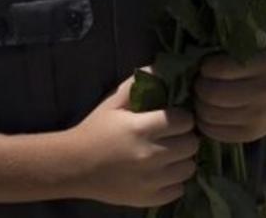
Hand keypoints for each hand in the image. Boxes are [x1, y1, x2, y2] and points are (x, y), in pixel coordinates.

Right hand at [67, 71, 199, 207]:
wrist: (73, 167)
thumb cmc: (94, 131)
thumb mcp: (112, 103)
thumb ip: (137, 84)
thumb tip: (160, 67)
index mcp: (141, 129)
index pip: (184, 121)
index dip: (181, 117)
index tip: (173, 118)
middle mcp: (150, 156)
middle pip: (191, 144)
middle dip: (185, 136)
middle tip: (173, 136)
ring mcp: (151, 181)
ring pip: (189, 168)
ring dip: (182, 159)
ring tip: (169, 154)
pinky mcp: (149, 198)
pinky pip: (179, 189)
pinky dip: (173, 181)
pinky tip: (161, 172)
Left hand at [194, 51, 265, 142]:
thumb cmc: (252, 70)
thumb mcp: (245, 53)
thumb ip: (223, 53)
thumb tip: (189, 62)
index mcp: (261, 65)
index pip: (220, 68)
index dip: (205, 67)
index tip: (206, 66)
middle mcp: (263, 92)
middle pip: (212, 94)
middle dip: (199, 87)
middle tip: (200, 82)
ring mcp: (257, 116)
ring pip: (209, 114)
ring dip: (199, 105)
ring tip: (203, 97)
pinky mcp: (247, 135)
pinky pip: (211, 130)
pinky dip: (203, 121)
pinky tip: (209, 111)